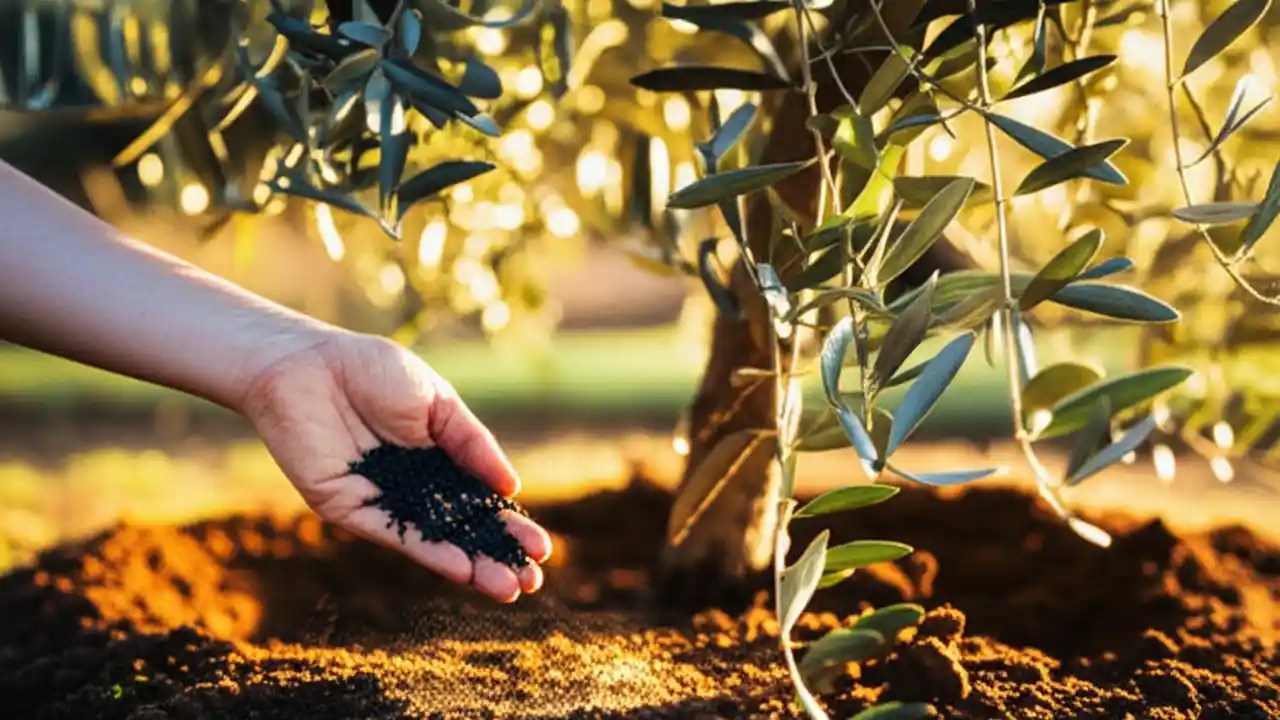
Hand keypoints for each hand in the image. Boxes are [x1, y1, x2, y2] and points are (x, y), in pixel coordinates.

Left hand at [239, 330, 550, 601]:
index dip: (509, 526)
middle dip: (497, 556)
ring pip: (434, 541)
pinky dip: (429, 552)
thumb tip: (511, 487)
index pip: (480, 502)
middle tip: (532, 582)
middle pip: (462, 530)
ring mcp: (382, 501)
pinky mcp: (350, 508)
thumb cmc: (372, 371)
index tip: (541, 549)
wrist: (308, 364)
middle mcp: (412, 487)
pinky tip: (462, 567)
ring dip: (471, 567)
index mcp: (437, 459)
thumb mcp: (438, 402)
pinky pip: (395, 534)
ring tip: (507, 588)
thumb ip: (472, 445)